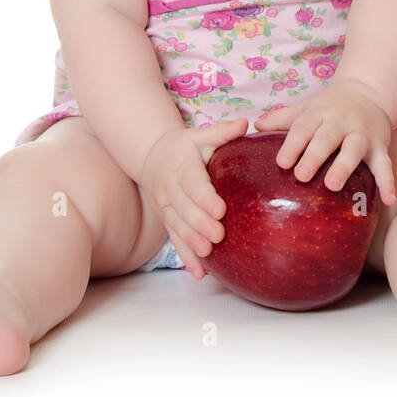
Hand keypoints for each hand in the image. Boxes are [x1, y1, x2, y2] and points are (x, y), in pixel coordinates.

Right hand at [138, 118, 247, 278]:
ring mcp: (165, 206)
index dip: (204, 198)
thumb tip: (245, 123)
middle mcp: (169, 188)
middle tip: (218, 236)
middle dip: (200, 224)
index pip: (193, 183)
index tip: (220, 210)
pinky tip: (199, 273)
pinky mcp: (166, 220)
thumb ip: (222, 132)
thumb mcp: (200, 135)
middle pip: (184, 208)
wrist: (151, 156)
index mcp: (181, 165)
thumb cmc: (184, 146)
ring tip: (207, 254)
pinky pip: (174, 240)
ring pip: (177, 226)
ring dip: (190, 242)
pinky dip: (185, 257)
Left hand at [253, 78, 396, 206]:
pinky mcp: (380, 145)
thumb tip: (255, 126)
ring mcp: (362, 133)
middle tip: (301, 175)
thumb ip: (282, 118)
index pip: (303, 128)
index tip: (282, 162)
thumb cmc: (330, 106)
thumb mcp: (306, 108)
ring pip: (354, 149)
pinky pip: (385, 164)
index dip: (293, 144)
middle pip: (327, 138)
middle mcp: (341, 122)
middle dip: (315, 156)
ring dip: (344, 166)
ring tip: (333, 185)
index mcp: (319, 113)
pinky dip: (389, 182)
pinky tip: (390, 200)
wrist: (369, 92)